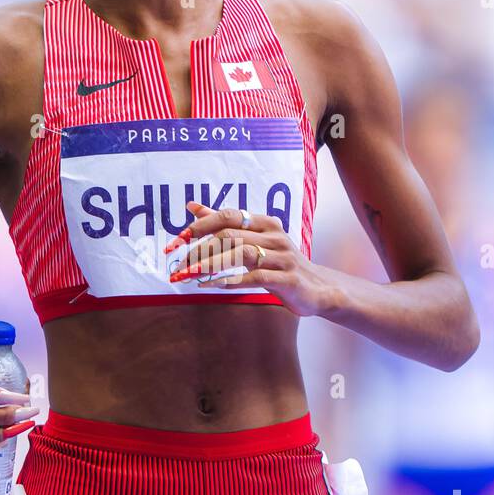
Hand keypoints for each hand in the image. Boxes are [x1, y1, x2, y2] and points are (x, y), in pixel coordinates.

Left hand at [164, 201, 333, 318]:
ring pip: (242, 253)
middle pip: (231, 235)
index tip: (176, 242)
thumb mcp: (253, 241)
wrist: (317, 288)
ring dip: (212, 264)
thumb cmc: (278, 263)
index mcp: (265, 222)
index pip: (227, 216)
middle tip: (179, 266)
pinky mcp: (287, 279)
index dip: (200, 226)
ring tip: (190, 274)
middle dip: (200, 250)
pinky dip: (231, 281)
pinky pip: (255, 277)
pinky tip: (212, 286)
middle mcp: (275, 236)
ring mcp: (283, 257)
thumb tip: (191, 205)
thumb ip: (223, 223)